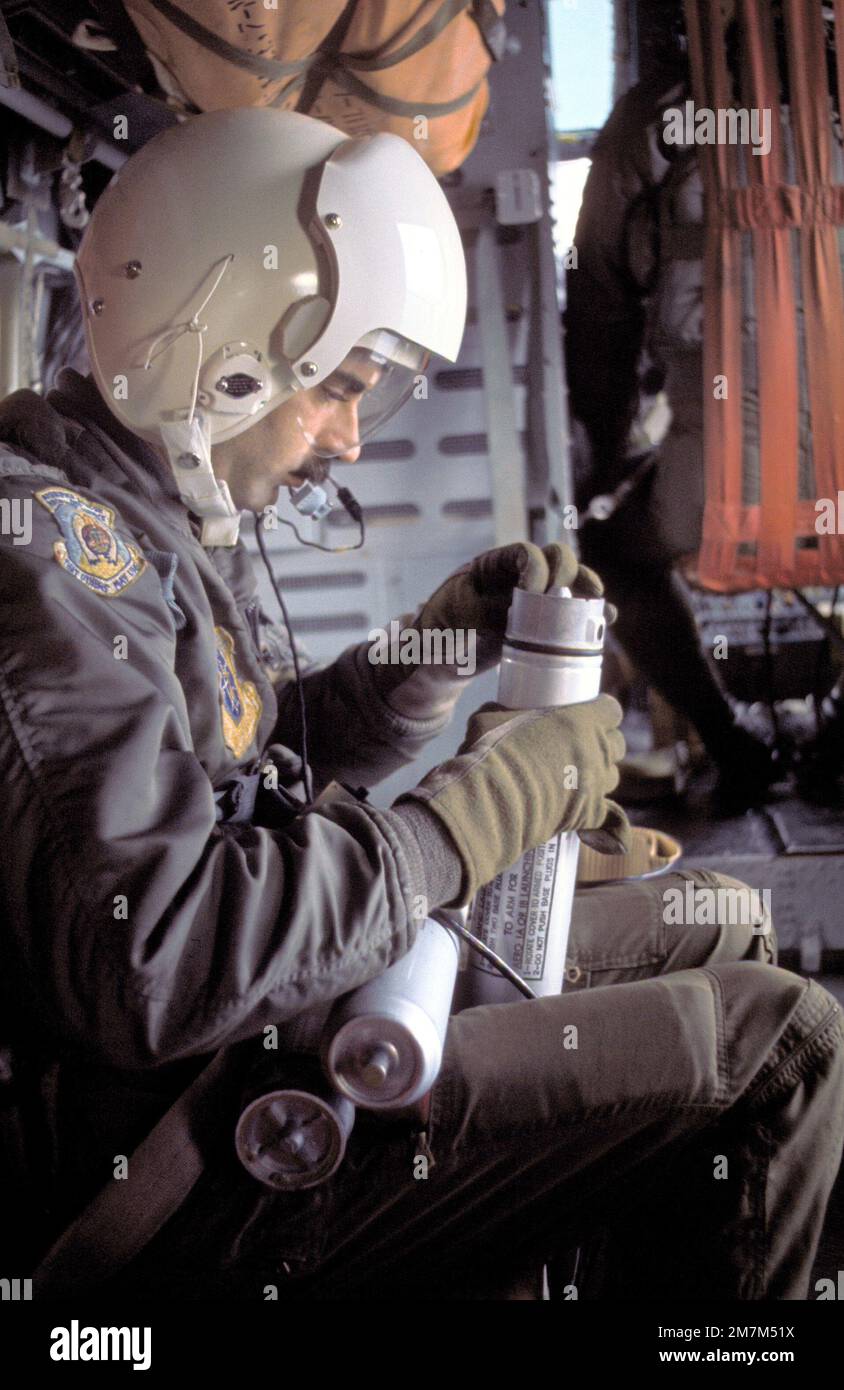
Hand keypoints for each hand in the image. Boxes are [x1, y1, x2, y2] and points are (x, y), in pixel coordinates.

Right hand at [395, 693, 630, 905]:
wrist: (494, 799)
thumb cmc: (492, 752)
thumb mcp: (490, 717)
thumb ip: (502, 711)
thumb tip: (497, 711)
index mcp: (581, 720)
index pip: (611, 710)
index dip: (601, 712)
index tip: (587, 714)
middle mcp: (597, 751)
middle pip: (616, 743)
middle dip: (603, 744)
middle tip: (578, 747)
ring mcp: (597, 784)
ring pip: (612, 777)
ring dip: (599, 776)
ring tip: (576, 779)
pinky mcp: (591, 815)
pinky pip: (614, 820)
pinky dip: (608, 822)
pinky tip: (593, 824)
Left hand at [414, 540, 613, 675]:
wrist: (439, 659)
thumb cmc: (440, 630)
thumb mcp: (455, 617)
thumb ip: (484, 610)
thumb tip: (517, 613)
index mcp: (494, 566)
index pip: (524, 553)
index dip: (536, 567)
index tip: (535, 591)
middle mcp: (518, 577)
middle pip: (554, 561)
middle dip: (568, 573)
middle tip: (571, 596)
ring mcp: (533, 600)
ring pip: (568, 585)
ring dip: (586, 591)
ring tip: (600, 607)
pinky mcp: (541, 624)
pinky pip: (569, 613)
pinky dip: (588, 616)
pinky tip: (605, 621)